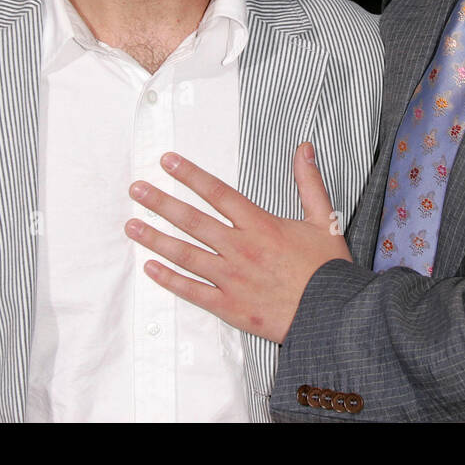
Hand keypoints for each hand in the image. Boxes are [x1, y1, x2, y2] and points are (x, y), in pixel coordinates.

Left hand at [124, 143, 352, 343]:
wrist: (332, 315)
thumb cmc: (327, 269)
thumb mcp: (324, 219)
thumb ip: (309, 183)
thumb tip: (303, 149)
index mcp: (261, 225)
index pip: (218, 193)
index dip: (191, 175)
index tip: (168, 162)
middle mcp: (241, 249)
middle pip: (193, 220)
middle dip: (161, 203)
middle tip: (136, 190)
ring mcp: (232, 278)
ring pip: (186, 254)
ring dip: (156, 239)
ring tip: (132, 225)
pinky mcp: (229, 306)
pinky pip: (193, 291)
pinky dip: (169, 280)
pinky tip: (150, 268)